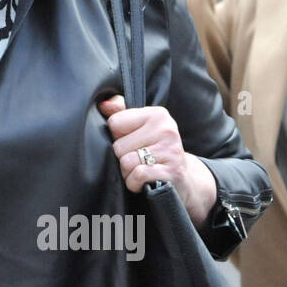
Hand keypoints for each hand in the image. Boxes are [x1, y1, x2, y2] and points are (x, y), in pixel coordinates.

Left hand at [97, 95, 216, 226]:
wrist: (183, 177)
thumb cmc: (156, 150)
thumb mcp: (141, 127)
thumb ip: (120, 113)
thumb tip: (103, 104)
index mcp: (157, 114)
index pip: (114, 123)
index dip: (117, 136)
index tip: (132, 141)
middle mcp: (166, 130)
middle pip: (118, 146)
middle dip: (122, 156)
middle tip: (138, 159)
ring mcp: (171, 151)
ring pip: (126, 162)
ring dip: (127, 172)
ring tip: (141, 169)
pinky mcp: (172, 172)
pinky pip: (137, 175)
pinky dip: (134, 183)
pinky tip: (144, 181)